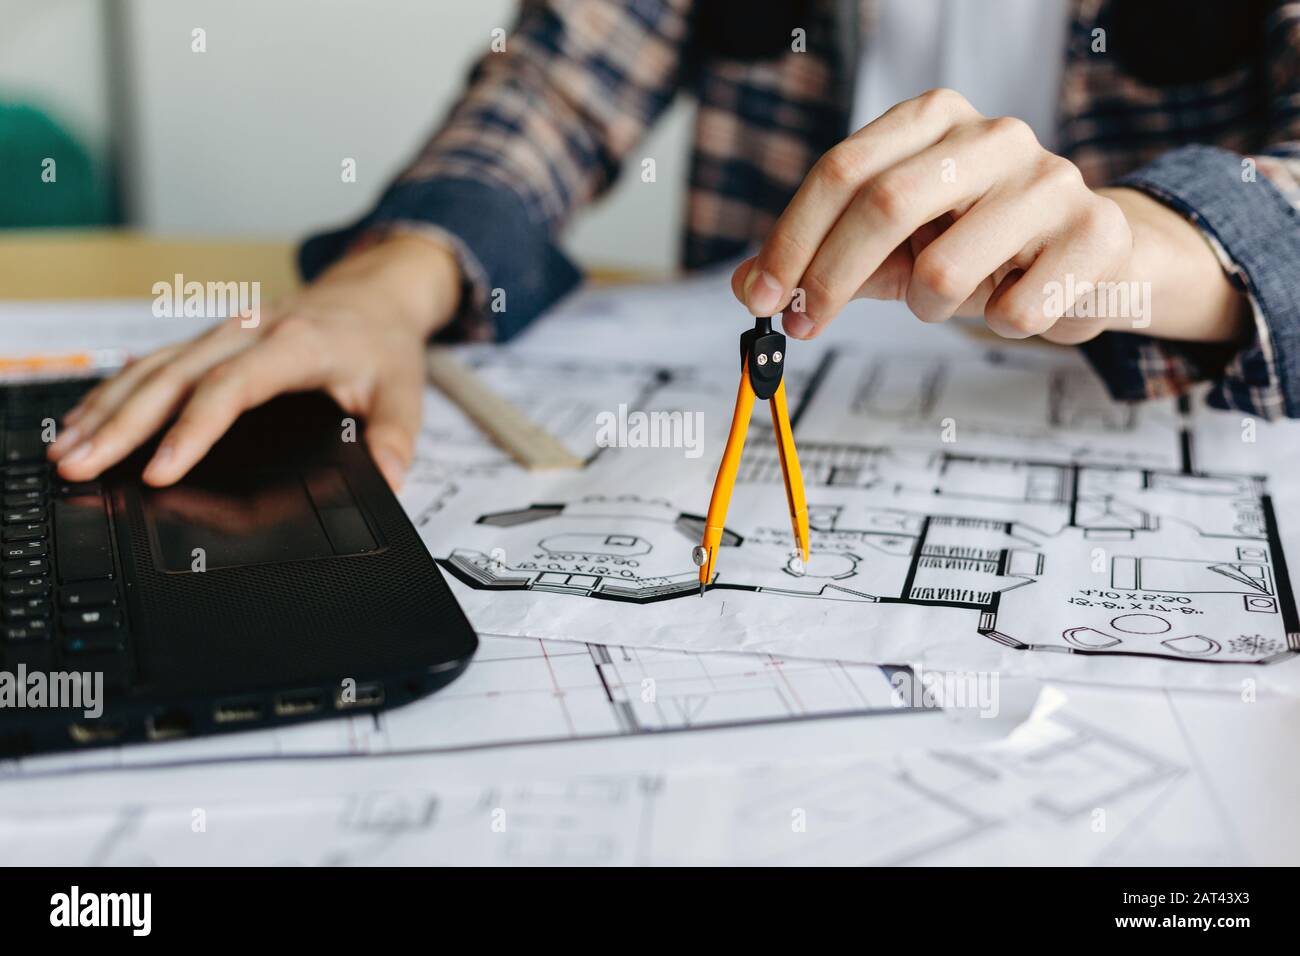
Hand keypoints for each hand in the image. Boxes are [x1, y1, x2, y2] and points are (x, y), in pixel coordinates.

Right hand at [48, 234, 462, 489]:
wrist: (373, 294)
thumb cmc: (381, 343)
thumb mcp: (403, 392)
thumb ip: (395, 438)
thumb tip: (387, 481)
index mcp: (295, 345)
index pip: (231, 388)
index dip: (191, 430)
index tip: (158, 471)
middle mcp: (249, 332)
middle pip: (172, 377)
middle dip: (120, 424)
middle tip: (78, 465)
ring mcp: (224, 332)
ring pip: (152, 367)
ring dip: (106, 408)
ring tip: (66, 450)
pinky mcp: (211, 339)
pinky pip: (154, 362)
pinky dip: (116, 391)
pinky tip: (86, 418)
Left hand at [733, 88, 1245, 345]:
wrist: (1096, 258)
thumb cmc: (982, 247)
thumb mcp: (895, 247)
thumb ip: (824, 260)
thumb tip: (747, 287)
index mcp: (934, 120)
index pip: (842, 170)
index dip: (792, 238)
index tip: (761, 298)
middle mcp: (993, 135)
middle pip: (884, 203)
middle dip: (830, 277)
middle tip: (803, 325)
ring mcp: (1049, 179)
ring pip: (943, 272)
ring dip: (927, 309)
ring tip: (953, 298)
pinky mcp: (1094, 234)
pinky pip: (1012, 312)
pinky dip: (998, 325)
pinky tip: (1019, 303)